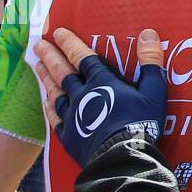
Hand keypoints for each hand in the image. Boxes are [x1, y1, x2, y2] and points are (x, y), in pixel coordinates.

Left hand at [33, 27, 166, 167]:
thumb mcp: (153, 91)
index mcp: (102, 82)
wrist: (123, 158)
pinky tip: (45, 102)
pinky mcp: (69, 136)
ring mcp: (73, 116)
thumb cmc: (140, 123)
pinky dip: (49, 108)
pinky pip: (55, 118)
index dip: (70, 43)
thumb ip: (150, 62)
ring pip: (55, 92)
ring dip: (46, 77)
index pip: (82, 57)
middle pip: (62, 71)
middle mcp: (83, 95)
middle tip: (39, 44)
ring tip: (38, 66)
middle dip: (50, 56)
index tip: (58, 32)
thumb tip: (149, 33)